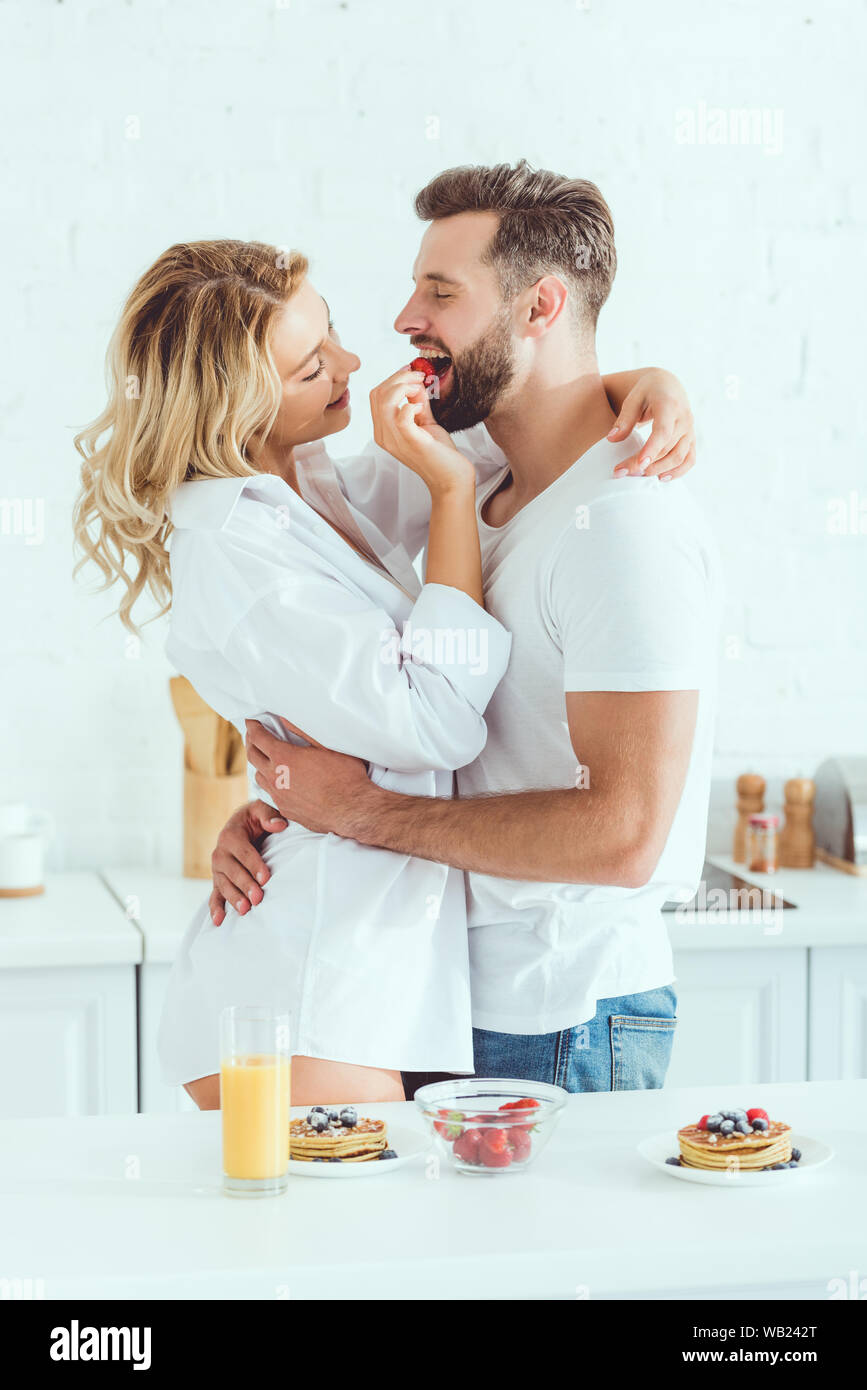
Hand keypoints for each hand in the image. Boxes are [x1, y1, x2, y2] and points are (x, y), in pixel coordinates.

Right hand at [209, 799, 288, 924]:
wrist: (243, 825)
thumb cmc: (256, 818)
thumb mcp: (261, 810)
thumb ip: (269, 815)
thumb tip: (280, 824)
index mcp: (231, 835)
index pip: (243, 852)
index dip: (254, 865)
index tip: (266, 878)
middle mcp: (220, 853)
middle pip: (232, 871)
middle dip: (245, 885)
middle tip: (258, 898)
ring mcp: (218, 868)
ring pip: (223, 884)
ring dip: (233, 898)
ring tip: (244, 910)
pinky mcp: (218, 880)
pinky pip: (214, 894)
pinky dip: (215, 908)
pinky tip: (218, 921)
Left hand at [245, 717, 370, 837]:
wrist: (352, 811)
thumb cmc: (345, 776)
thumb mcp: (328, 746)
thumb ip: (303, 731)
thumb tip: (284, 719)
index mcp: (284, 758)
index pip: (259, 738)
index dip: (253, 726)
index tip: (252, 721)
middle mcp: (276, 777)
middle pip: (252, 756)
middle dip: (251, 742)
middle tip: (254, 735)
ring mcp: (279, 795)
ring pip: (259, 777)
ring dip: (259, 764)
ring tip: (265, 757)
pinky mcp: (285, 810)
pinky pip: (270, 793)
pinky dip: (270, 783)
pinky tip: (279, 781)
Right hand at [370, 367, 474, 495]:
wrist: (451, 477)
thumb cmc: (439, 453)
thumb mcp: (425, 422)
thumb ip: (417, 403)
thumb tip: (416, 384)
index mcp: (383, 431)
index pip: (376, 395)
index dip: (392, 379)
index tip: (412, 373)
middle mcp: (383, 436)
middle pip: (377, 394)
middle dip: (398, 378)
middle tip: (419, 377)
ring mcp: (394, 440)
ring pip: (385, 401)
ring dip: (404, 386)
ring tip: (421, 388)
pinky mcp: (411, 441)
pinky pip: (402, 415)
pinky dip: (412, 404)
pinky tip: (422, 408)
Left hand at [607, 369, 695, 479]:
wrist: (667, 385)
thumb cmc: (647, 391)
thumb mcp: (633, 398)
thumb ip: (624, 419)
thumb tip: (611, 439)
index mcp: (669, 405)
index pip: (663, 431)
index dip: (652, 449)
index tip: (639, 464)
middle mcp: (684, 418)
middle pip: (667, 448)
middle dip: (646, 463)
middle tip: (622, 472)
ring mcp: (689, 430)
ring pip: (679, 456)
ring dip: (660, 469)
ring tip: (638, 476)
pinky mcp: (691, 439)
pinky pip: (689, 459)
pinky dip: (678, 472)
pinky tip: (661, 478)